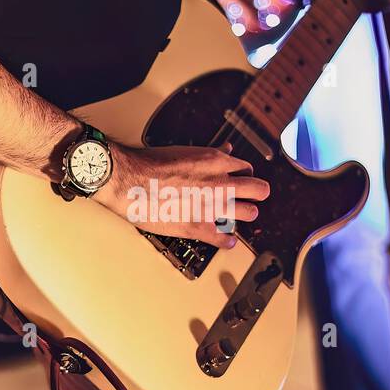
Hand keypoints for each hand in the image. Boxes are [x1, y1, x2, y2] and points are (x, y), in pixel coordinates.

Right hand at [94, 143, 270, 247]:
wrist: (130, 182)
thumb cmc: (151, 164)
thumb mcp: (185, 151)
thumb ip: (211, 153)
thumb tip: (227, 149)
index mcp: (217, 162)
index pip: (247, 169)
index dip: (245, 176)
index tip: (241, 180)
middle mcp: (220, 184)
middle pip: (259, 190)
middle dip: (257, 194)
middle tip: (253, 199)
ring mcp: (213, 207)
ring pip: (249, 213)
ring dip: (245, 215)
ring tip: (239, 217)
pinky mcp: (200, 228)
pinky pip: (225, 239)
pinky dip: (228, 241)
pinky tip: (228, 241)